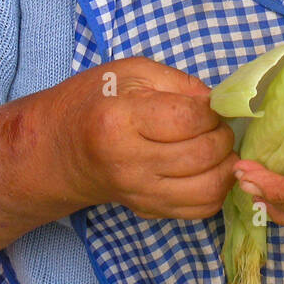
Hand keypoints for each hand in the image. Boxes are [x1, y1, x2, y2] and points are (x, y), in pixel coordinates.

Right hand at [60, 57, 237, 219]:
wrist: (58, 149)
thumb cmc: (95, 101)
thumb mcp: (131, 73)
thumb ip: (180, 83)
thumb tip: (220, 105)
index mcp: (121, 122)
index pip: (190, 120)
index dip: (211, 111)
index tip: (207, 105)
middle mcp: (129, 164)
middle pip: (203, 155)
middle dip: (222, 135)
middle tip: (215, 124)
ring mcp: (138, 194)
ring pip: (209, 189)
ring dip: (226, 165)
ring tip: (216, 147)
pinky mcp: (148, 211)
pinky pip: (199, 210)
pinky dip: (216, 189)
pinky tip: (208, 168)